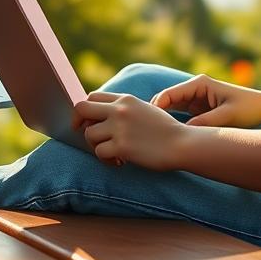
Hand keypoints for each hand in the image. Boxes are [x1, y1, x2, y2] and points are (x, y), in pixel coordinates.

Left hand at [72, 92, 186, 170]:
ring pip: (89, 135)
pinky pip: (99, 153)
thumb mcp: (144, 109)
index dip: (86, 110)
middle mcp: (120, 110)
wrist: (182, 144)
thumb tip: (99, 116)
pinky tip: (119, 162)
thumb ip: (123, 109)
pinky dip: (106, 160)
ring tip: (112, 154)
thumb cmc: (165, 130)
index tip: (89, 121)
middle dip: (78, 123)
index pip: (92, 96)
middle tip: (87, 135)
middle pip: (81, 108)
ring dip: (96, 147)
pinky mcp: (122, 147)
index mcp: (125, 99)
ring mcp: (120, 128)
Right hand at [150, 74, 260, 128]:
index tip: (149, 125)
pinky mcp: (198, 109)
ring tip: (151, 136)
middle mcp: (195, 89)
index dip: (156, 108)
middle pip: (166, 101)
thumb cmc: (249, 109)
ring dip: (162, 120)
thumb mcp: (228, 116)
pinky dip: (172, 124)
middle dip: (155, 115)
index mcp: (200, 84)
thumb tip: (185, 134)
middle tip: (145, 133)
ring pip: (170, 109)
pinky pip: (179, 116)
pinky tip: (166, 136)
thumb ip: (206, 123)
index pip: (170, 94)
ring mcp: (195, 99)